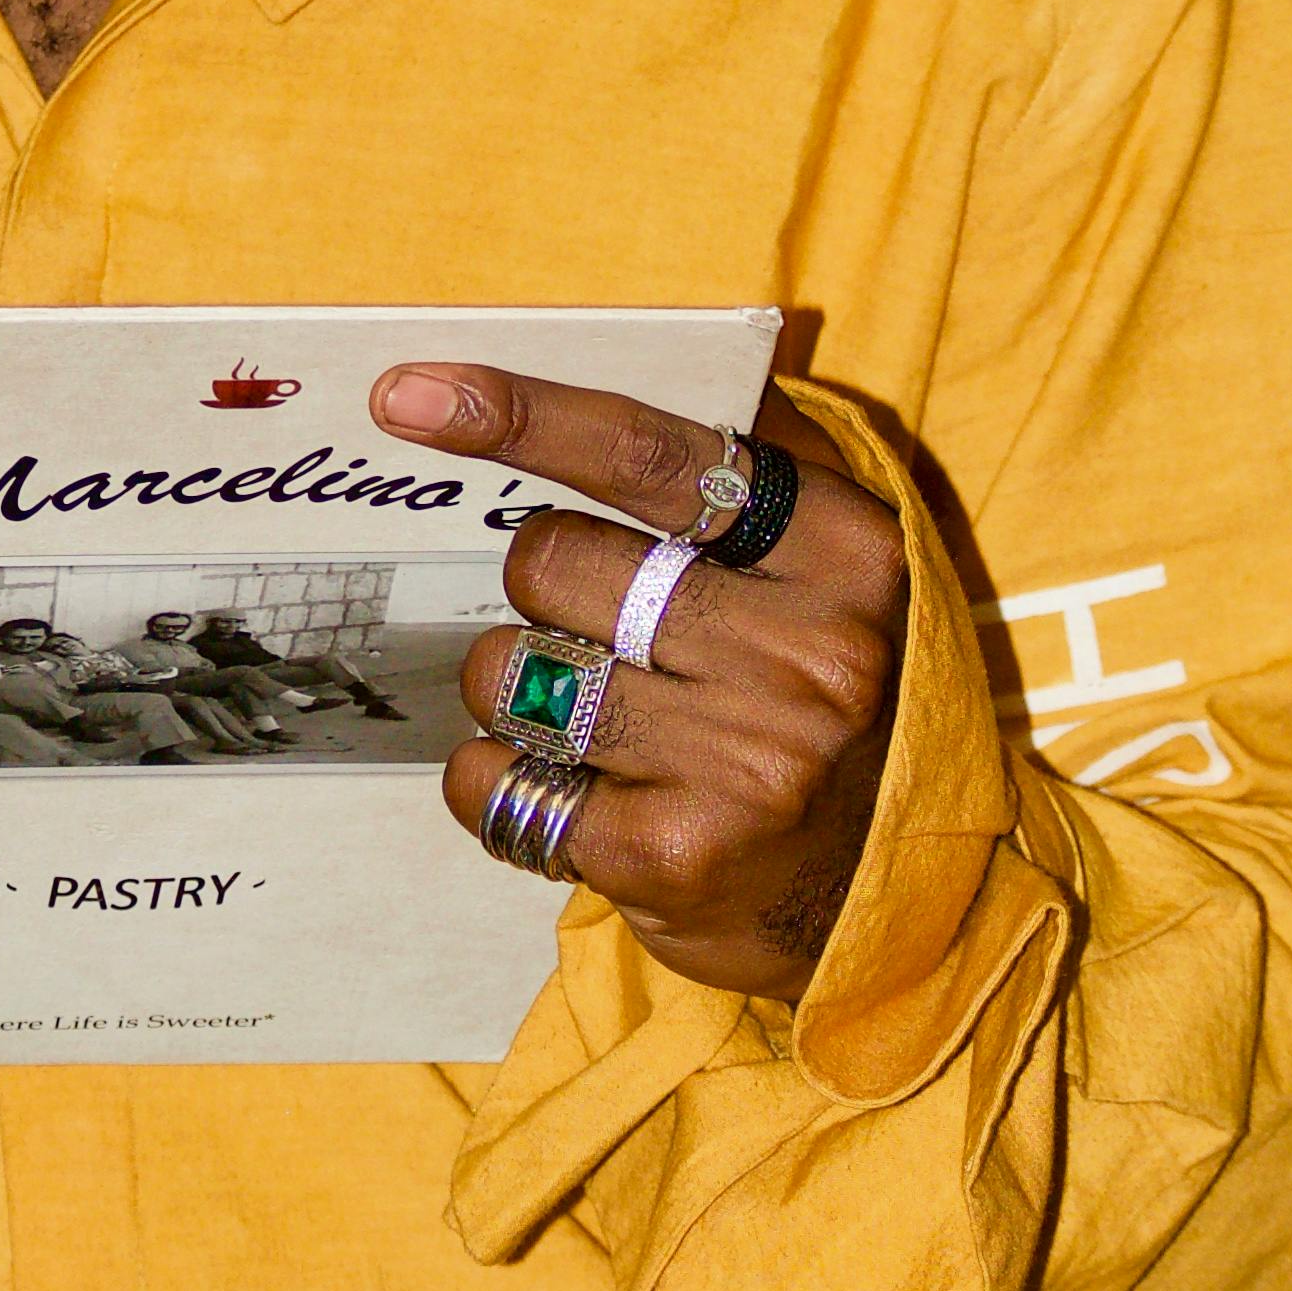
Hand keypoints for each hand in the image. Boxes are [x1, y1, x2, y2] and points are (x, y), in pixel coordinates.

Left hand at [371, 367, 907, 997]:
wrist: (880, 898)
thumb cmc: (820, 700)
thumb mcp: (825, 571)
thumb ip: (726, 475)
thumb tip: (558, 393)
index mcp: (846, 553)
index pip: (652, 456)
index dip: (522, 414)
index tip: (410, 395)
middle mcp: (809, 654)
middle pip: (550, 560)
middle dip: (539, 589)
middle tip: (601, 634)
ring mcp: (745, 761)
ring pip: (507, 669)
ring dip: (513, 689)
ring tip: (592, 723)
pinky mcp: (672, 856)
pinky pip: (491, 781)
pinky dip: (495, 781)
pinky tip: (567, 792)